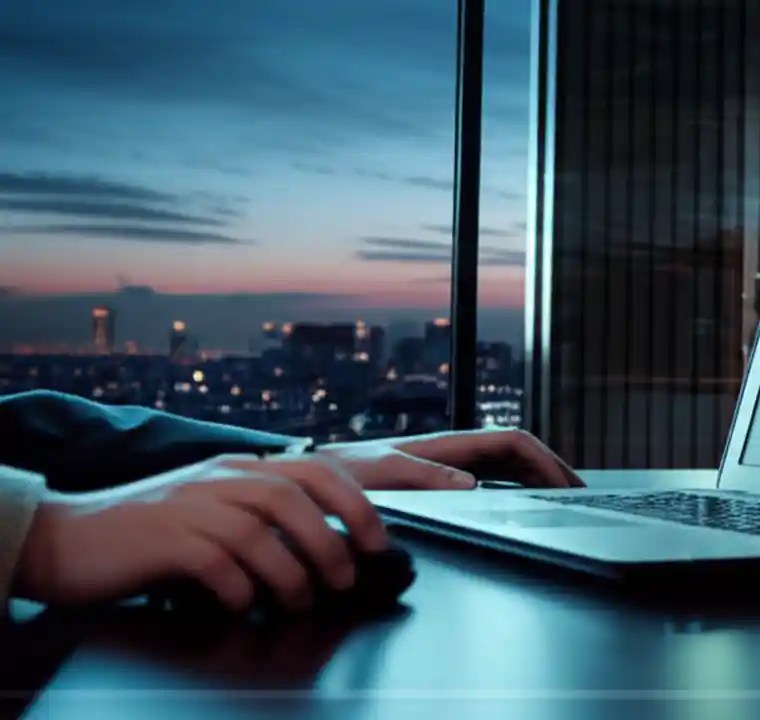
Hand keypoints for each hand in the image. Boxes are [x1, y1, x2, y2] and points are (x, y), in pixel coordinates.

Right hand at [12, 453, 387, 610]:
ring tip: (299, 603)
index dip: (355, 503)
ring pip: (259, 532)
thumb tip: (328, 546)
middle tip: (346, 580)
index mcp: (239, 467)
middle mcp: (219, 478)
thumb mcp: (215, 509)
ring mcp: (190, 505)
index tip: (377, 541)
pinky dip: (239, 587)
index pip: (315, 469)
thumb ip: (265, 517)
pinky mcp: (163, 538)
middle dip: (332, 540)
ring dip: (290, 573)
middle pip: (293, 496)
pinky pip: (216, 562)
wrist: (70, 538)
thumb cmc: (152, 533)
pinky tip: (243, 605)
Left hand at [317, 428, 584, 489]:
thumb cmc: (338, 475)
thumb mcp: (381, 472)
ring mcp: (446, 473)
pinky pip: (489, 491)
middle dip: (552, 472)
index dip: (545, 460)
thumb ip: (425, 475)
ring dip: (537, 485)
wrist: (306, 484)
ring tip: (561, 506)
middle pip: (518, 456)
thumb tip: (473, 486)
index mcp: (447, 446)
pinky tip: (521, 516)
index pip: (512, 442)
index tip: (569, 483)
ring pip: (507, 473)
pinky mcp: (436, 492)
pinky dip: (514, 499)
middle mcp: (451, 457)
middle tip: (580, 498)